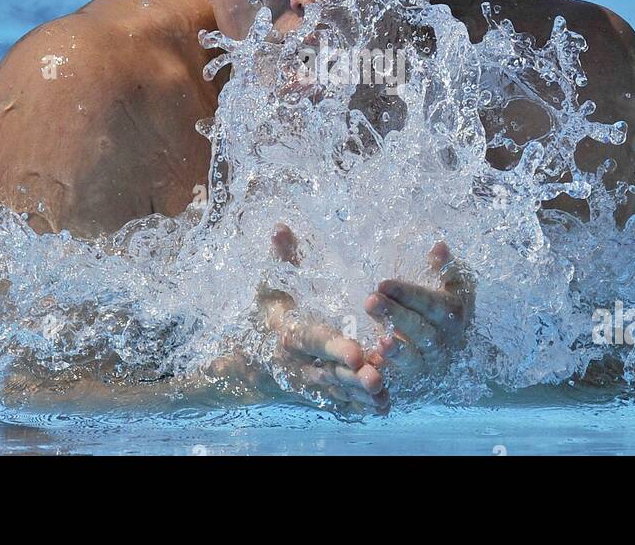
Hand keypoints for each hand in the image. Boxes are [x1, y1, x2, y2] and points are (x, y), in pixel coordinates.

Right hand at [255, 224, 388, 414]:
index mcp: (290, 333)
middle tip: (378, 378)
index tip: (357, 353)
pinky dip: (359, 406)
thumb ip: (282, 259)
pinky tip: (383, 405)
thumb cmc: (271, 312)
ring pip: (337, 392)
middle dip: (353, 378)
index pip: (313, 340)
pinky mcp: (319, 394)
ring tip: (384, 393)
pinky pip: (340, 404)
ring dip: (360, 395)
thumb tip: (281, 227)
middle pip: (328, 372)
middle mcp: (299, 362)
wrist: (251, 360)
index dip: (334, 347)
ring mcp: (310, 382)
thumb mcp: (272, 284)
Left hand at [365, 242, 473, 380]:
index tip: (383, 283)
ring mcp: (431, 367)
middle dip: (397, 316)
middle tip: (370, 301)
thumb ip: (447, 268)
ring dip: (397, 352)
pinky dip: (388, 376)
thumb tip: (438, 246)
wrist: (454, 354)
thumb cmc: (447, 310)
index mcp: (455, 316)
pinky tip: (372, 366)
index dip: (409, 295)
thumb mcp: (454, 287)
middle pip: (423, 332)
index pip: (433, 305)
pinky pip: (401, 383)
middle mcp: (446, 344)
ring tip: (380, 341)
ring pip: (415, 361)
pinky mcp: (415, 385)